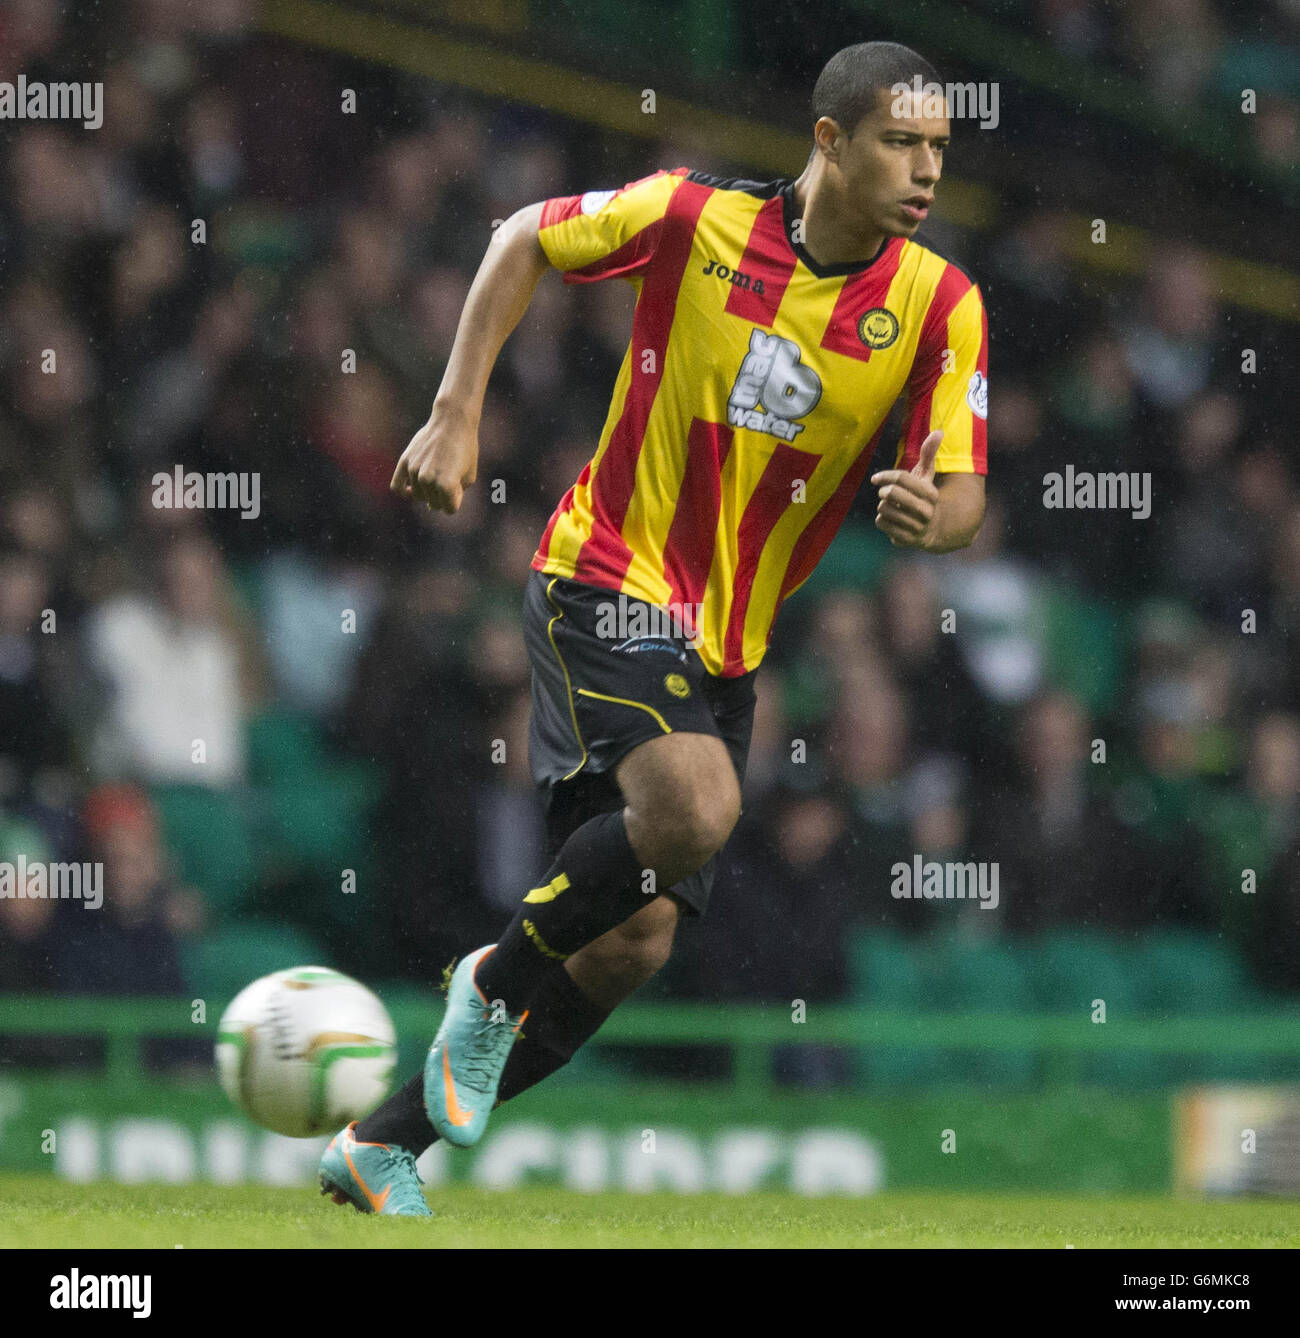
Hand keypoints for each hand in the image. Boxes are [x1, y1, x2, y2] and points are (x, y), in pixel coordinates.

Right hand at [390, 401, 479, 513]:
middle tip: (449, 474)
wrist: (452, 422)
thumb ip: (455, 495)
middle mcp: (428, 480)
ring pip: (418, 496)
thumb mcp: (469, 476)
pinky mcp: (405, 462)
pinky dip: (404, 492)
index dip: (456, 499)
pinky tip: (411, 490)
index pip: (450, 509)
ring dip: (428, 490)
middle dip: (443, 495)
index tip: (459, 483)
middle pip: (434, 504)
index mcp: (446, 486)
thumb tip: (431, 507)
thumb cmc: (465, 449)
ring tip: (437, 472)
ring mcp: (414, 471)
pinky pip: (397, 487)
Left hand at [870, 429, 941, 549]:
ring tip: (892, 508)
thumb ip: (929, 454)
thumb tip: (939, 431)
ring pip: (883, 508)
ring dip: (883, 506)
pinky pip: (881, 523)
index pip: (901, 478)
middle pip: (891, 494)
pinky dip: (881, 519)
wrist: (931, 530)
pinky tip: (891, 520)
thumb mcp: (927, 476)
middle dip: (884, 492)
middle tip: (885, 494)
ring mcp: (916, 527)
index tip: (876, 479)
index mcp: (931, 493)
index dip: (885, 476)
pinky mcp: (905, 540)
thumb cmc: (923, 497)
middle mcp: (927, 511)